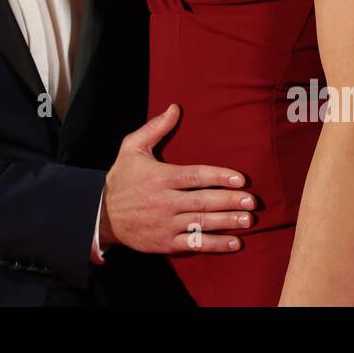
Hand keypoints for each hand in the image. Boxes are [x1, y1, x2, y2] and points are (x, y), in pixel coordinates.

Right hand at [99, 104, 257, 253]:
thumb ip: (155, 128)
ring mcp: (165, 223)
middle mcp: (164, 201)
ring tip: (248, 220)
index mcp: (159, 177)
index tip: (240, 178)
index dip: (218, 177)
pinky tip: (233, 242)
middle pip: (202, 200)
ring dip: (227, 222)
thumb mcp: (131, 148)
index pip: (194, 176)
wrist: (101, 215)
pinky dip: (215, 244)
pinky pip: (194, 243)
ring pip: (201, 223)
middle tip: (252, 201)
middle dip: (229, 201)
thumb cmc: (121, 178)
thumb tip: (175, 108)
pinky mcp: (165, 242)